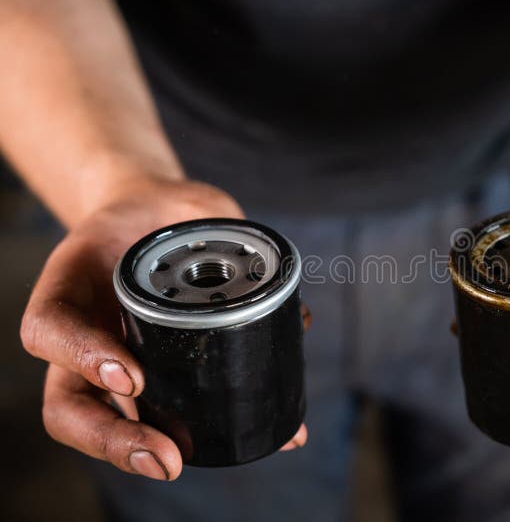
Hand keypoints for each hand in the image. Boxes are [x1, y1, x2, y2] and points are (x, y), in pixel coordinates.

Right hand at [20, 178, 307, 480]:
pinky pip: (160, 408)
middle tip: (166, 456)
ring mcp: (108, 360)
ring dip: (136, 451)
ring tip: (181, 462)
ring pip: (99, 419)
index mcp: (77, 287)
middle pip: (69, 402)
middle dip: (112, 438)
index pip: (52, 328)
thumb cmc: (164, 216)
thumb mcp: (189, 207)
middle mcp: (85, 333)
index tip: (134, 378)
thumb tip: (296, 305)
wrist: (154, 222)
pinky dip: (207, 428)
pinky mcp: (146, 373)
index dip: (85, 359)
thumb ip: (232, 238)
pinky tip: (271, 436)